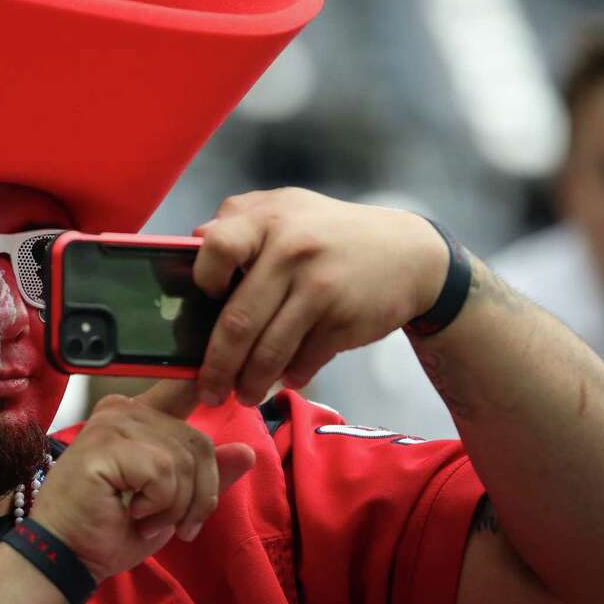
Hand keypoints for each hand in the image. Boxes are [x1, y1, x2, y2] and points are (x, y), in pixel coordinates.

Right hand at [29, 380, 254, 582]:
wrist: (68, 556)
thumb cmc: (111, 529)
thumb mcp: (171, 504)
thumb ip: (205, 476)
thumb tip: (247, 452)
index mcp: (137, 414)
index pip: (184, 391)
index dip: (205, 391)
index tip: (226, 390)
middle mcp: (124, 409)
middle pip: (198, 444)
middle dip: (197, 496)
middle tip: (170, 524)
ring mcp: (113, 423)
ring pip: (184, 461)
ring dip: (174, 507)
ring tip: (144, 519)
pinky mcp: (107, 444)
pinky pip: (165, 473)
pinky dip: (158, 506)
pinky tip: (130, 513)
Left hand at [192, 187, 447, 405]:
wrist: (411, 254)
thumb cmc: (331, 233)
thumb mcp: (287, 208)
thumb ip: (239, 219)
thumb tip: (193, 243)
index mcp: (269, 219)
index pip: (216, 247)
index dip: (201, 280)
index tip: (202, 304)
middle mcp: (292, 251)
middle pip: (238, 320)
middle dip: (217, 365)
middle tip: (208, 389)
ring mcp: (319, 288)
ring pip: (270, 351)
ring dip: (251, 383)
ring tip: (244, 396)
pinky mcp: (343, 321)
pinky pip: (305, 360)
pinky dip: (291, 376)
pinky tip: (285, 380)